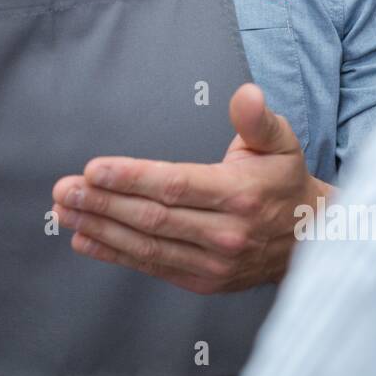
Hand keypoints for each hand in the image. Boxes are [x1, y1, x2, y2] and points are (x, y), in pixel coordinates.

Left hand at [51, 82, 333, 294]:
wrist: (312, 239)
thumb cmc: (285, 182)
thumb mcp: (281, 141)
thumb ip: (258, 119)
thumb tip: (247, 94)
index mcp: (238, 194)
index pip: (175, 186)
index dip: (130, 178)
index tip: (92, 169)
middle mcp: (224, 232)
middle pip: (152, 217)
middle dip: (102, 202)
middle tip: (63, 190)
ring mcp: (212, 263)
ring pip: (146, 245)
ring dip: (99, 228)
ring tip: (64, 211)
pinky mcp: (203, 281)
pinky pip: (151, 266)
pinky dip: (114, 254)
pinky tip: (84, 238)